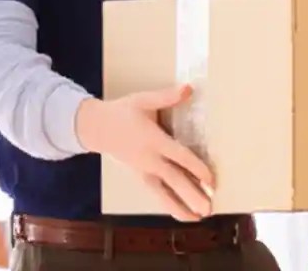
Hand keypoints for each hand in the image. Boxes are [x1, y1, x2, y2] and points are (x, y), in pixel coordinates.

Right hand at [76, 84, 213, 221]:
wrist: (96, 128)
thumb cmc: (122, 112)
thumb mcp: (144, 100)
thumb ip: (167, 96)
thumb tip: (189, 88)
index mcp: (154, 140)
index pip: (180, 157)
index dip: (197, 168)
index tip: (211, 180)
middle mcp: (149, 160)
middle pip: (174, 181)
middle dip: (192, 196)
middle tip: (208, 209)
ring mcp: (143, 171)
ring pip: (163, 194)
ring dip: (181, 207)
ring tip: (197, 219)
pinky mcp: (138, 177)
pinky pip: (156, 193)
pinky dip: (169, 204)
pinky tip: (181, 213)